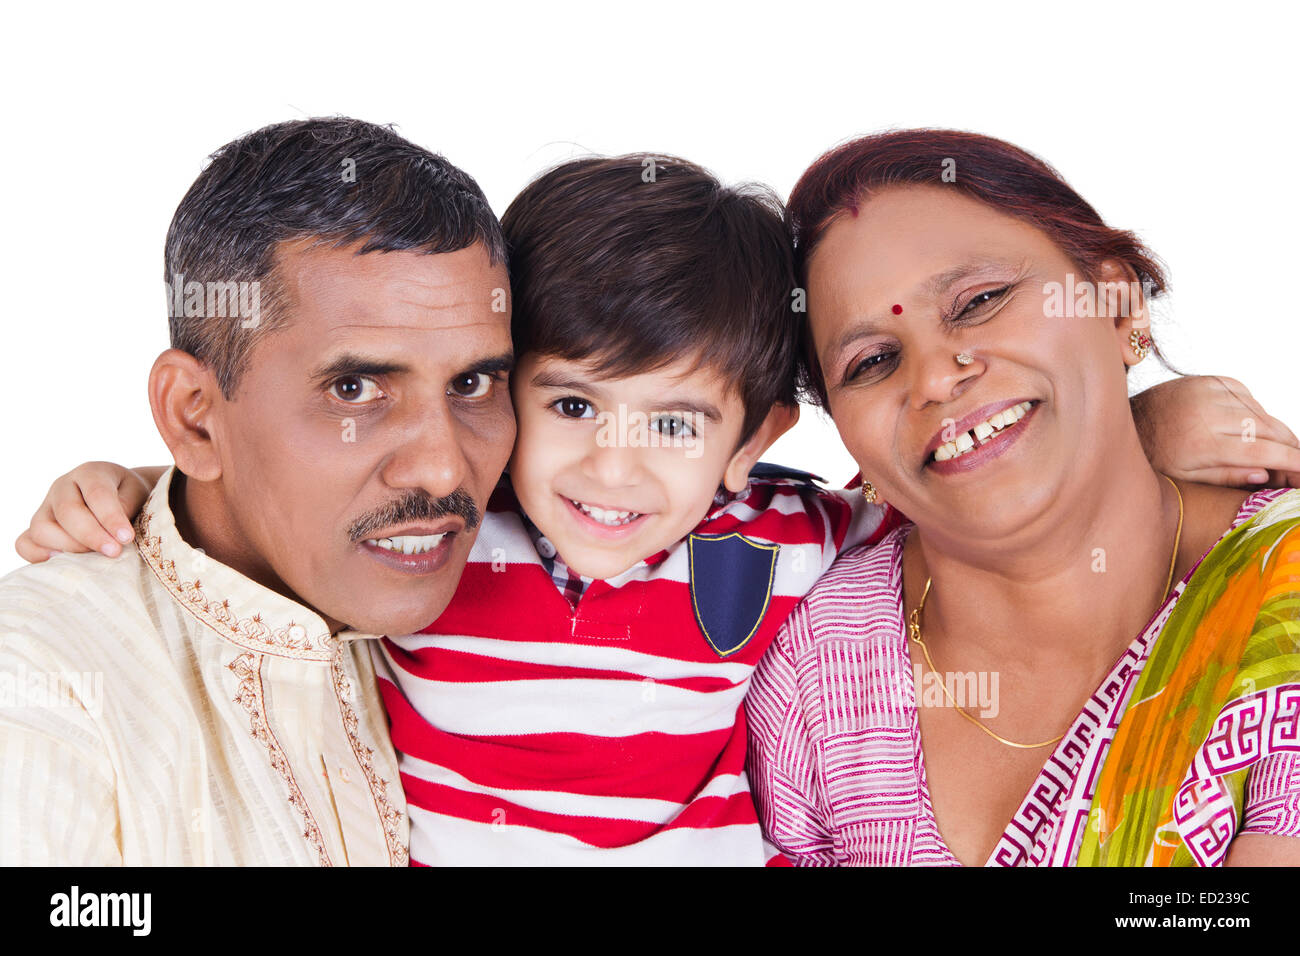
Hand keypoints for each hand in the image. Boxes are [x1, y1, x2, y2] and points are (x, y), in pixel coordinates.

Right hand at [14, 462, 153, 562]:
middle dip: (91, 535)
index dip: (110, 517)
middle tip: (114, 551)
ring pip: (42, 529)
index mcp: (90, 473)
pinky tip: (65, 562)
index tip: (126, 538)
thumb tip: (114, 532)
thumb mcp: (137, 494)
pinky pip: (24, 543)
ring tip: (94, 558)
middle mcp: (63, 487)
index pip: (97, 493)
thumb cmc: (130, 495)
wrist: (120, 495)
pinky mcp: (37, 527)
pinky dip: (39, 556)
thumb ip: (127, 508)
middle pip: (67, 512)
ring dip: (69, 547)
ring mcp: (46, 507)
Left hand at [1134, 376, 1299, 487]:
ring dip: (1275, 430)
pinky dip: (1254, 410)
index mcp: (1200, 443)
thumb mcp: (1185, 479)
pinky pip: (1245, 395)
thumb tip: (1267, 475)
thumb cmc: (1156, 457)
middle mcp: (1206, 412)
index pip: (1260, 452)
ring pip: (1258, 411)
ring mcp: (1206, 391)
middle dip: (1290, 446)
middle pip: (1266, 429)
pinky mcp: (1206, 380)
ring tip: (1283, 449)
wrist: (1126, 422)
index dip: (1291, 461)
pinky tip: (1254, 426)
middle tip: (1299, 463)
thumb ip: (1226, 477)